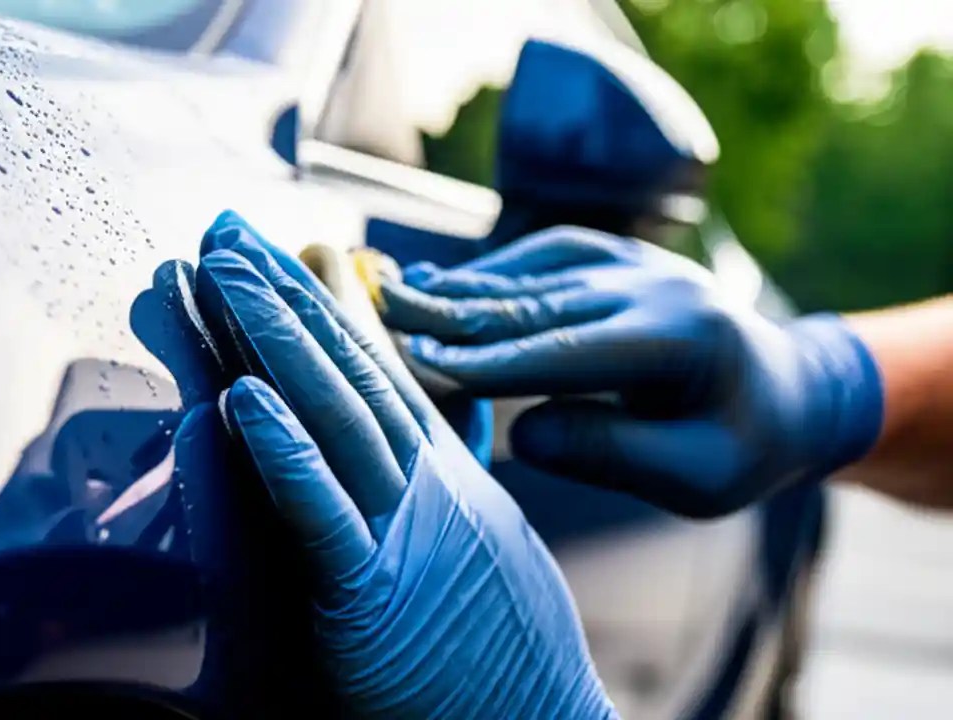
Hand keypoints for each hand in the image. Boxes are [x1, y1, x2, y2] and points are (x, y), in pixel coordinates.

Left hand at [194, 218, 614, 718]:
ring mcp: (401, 534)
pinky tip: (242, 397)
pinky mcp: (369, 596)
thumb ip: (451, 473)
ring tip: (224, 273)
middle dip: (285, 294)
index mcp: (439, 476)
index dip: (329, 304)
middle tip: (227, 228)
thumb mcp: (477, 537)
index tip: (289, 246)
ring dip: (275, 341)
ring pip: (333, 417)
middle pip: (348, 372)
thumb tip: (436, 424)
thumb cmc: (501, 645)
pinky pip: (318, 514)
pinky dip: (282, 452)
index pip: (379, 372)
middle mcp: (422, 487)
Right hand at [381, 226, 883, 517]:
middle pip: (537, 300)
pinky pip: (548, 254)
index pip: (564, 349)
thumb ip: (614, 456)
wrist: (788, 390)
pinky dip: (493, 270)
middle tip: (380, 313)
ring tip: (394, 293)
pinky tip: (447, 283)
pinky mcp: (621, 254)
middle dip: (453, 311)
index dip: (487, 358)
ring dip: (462, 284)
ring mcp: (638, 260)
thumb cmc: (741, 448)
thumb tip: (524, 436)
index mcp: (680, 342)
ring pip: (535, 270)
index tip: (419, 362)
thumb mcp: (697, 480)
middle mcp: (656, 286)